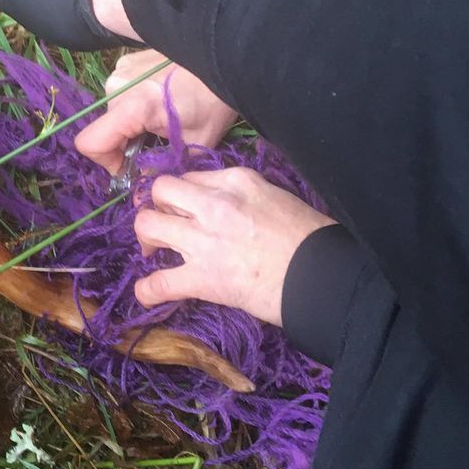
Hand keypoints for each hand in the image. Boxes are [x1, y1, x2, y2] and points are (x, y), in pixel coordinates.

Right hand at [75, 49, 238, 174]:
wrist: (224, 55)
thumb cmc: (214, 100)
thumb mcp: (194, 142)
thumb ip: (164, 167)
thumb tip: (145, 182)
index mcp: (132, 105)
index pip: (91, 143)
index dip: (107, 163)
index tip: (132, 167)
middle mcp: (117, 85)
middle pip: (105, 129)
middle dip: (127, 145)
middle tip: (158, 145)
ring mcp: (120, 70)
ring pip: (114, 113)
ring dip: (132, 124)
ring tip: (164, 120)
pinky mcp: (126, 62)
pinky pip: (122, 94)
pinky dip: (136, 105)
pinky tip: (162, 101)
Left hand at [134, 168, 334, 326]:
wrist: (322, 277)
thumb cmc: (309, 236)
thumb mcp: (274, 195)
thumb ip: (240, 193)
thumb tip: (217, 200)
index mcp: (234, 181)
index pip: (189, 177)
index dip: (183, 194)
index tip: (185, 207)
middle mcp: (213, 205)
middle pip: (160, 190)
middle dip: (155, 205)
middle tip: (163, 223)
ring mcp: (204, 241)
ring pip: (148, 225)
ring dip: (146, 239)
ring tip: (154, 251)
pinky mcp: (203, 278)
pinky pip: (158, 283)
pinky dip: (148, 290)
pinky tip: (147, 292)